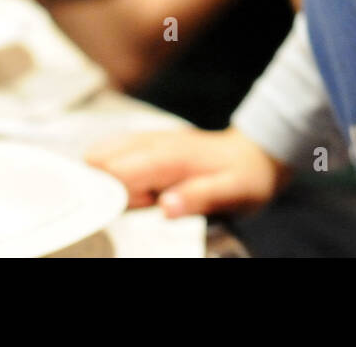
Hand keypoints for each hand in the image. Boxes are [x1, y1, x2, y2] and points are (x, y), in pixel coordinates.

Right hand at [85, 126, 291, 216]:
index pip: (111, 170)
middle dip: (98, 191)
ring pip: (100, 155)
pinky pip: (113, 153)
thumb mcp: (233, 191)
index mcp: (167, 157)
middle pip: (96, 161)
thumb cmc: (246, 176)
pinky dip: (108, 174)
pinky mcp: (148, 145)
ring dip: (103, 183)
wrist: (259, 153)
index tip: (126, 214)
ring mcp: (148, 141)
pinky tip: (133, 193)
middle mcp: (152, 143)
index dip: (108, 197)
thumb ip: (200, 197)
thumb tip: (166, 206)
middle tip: (135, 210)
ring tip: (138, 203)